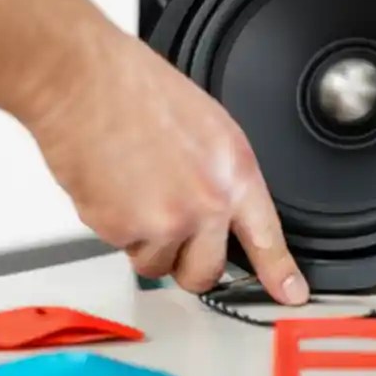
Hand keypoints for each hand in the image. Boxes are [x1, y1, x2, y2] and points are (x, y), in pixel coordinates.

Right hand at [24, 31, 308, 303]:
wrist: (84, 81)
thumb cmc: (136, 90)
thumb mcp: (207, 127)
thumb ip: (218, 176)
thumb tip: (218, 209)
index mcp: (235, 172)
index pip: (267, 236)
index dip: (279, 273)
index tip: (291, 294)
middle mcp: (207, 203)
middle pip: (206, 273)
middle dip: (188, 265)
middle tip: (170, 235)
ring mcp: (164, 221)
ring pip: (155, 264)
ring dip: (143, 242)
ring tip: (132, 190)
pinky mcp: (121, 230)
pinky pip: (119, 247)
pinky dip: (111, 224)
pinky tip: (109, 184)